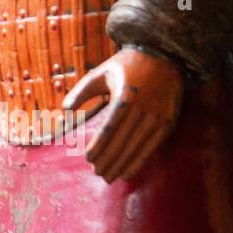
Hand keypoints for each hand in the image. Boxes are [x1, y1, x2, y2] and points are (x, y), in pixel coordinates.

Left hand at [63, 47, 183, 182]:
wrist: (164, 56)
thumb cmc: (125, 65)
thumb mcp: (100, 72)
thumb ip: (81, 91)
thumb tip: (65, 109)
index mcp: (125, 94)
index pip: (110, 127)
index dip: (99, 145)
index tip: (87, 158)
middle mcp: (143, 107)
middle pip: (123, 140)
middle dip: (109, 159)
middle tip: (97, 173)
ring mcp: (158, 116)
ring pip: (137, 146)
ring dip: (122, 164)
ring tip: (109, 177)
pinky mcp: (168, 121)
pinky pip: (152, 146)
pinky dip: (139, 161)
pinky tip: (128, 172)